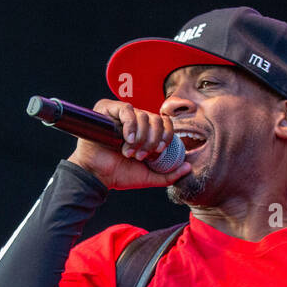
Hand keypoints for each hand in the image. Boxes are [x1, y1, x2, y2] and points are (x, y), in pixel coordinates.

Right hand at [66, 99, 192, 190]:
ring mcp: (121, 114)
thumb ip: (169, 175)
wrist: (97, 176)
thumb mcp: (149, 177)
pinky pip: (126, 109)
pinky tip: (127, 139)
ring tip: (129, 152)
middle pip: (156, 119)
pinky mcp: (107, 110)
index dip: (166, 135)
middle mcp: (135, 121)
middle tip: (142, 156)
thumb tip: (189, 167)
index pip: (165, 123)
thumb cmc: (119, 175)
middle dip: (152, 139)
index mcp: (146, 132)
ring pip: (143, 115)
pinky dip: (130, 124)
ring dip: (140, 137)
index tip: (159, 151)